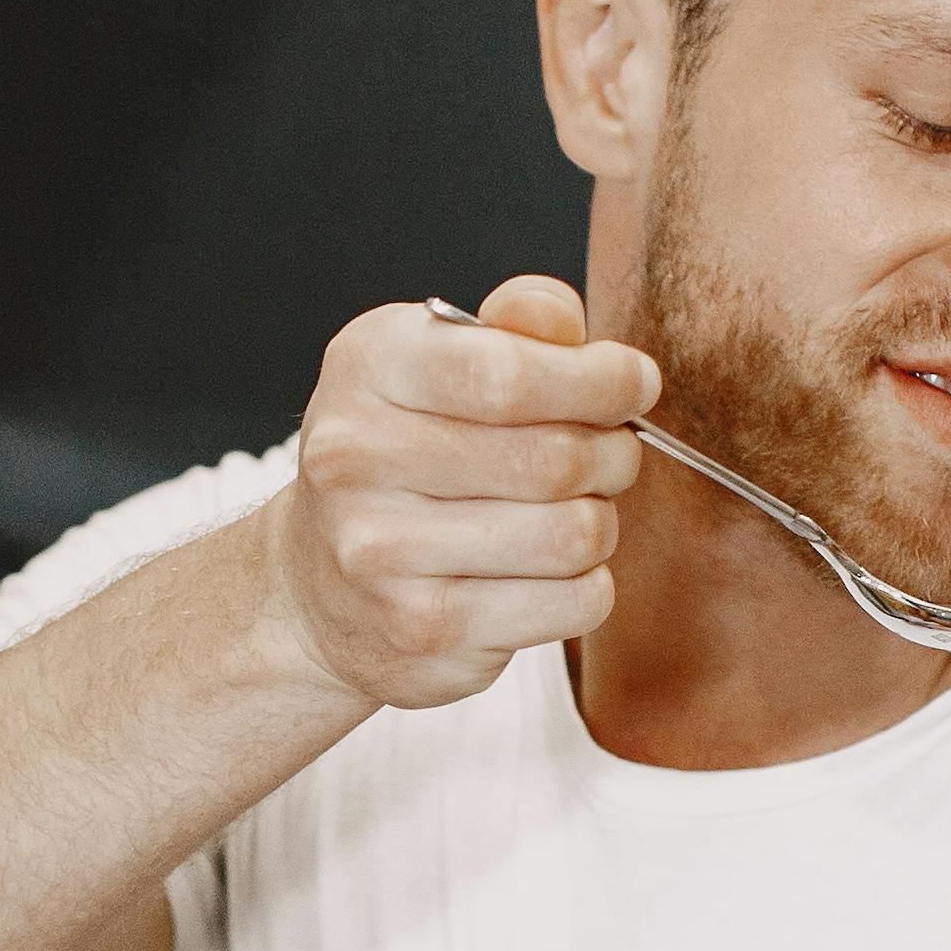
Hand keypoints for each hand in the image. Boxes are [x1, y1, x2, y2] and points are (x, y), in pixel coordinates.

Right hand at [259, 274, 660, 709]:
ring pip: (574, 535)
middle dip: (614, 454)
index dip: (598, 379)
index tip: (634, 383)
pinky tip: (550, 571)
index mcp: (367, 370)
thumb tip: (563, 320)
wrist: (316, 588)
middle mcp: (355, 459)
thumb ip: (514, 330)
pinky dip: (587, 585)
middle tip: (612, 455)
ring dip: (600, 522)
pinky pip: (573, 602)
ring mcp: (381, 554)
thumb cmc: (403, 458)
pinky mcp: (423, 629)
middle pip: (554, 458)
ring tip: (574, 512)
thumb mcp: (439, 364)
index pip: (507, 373)